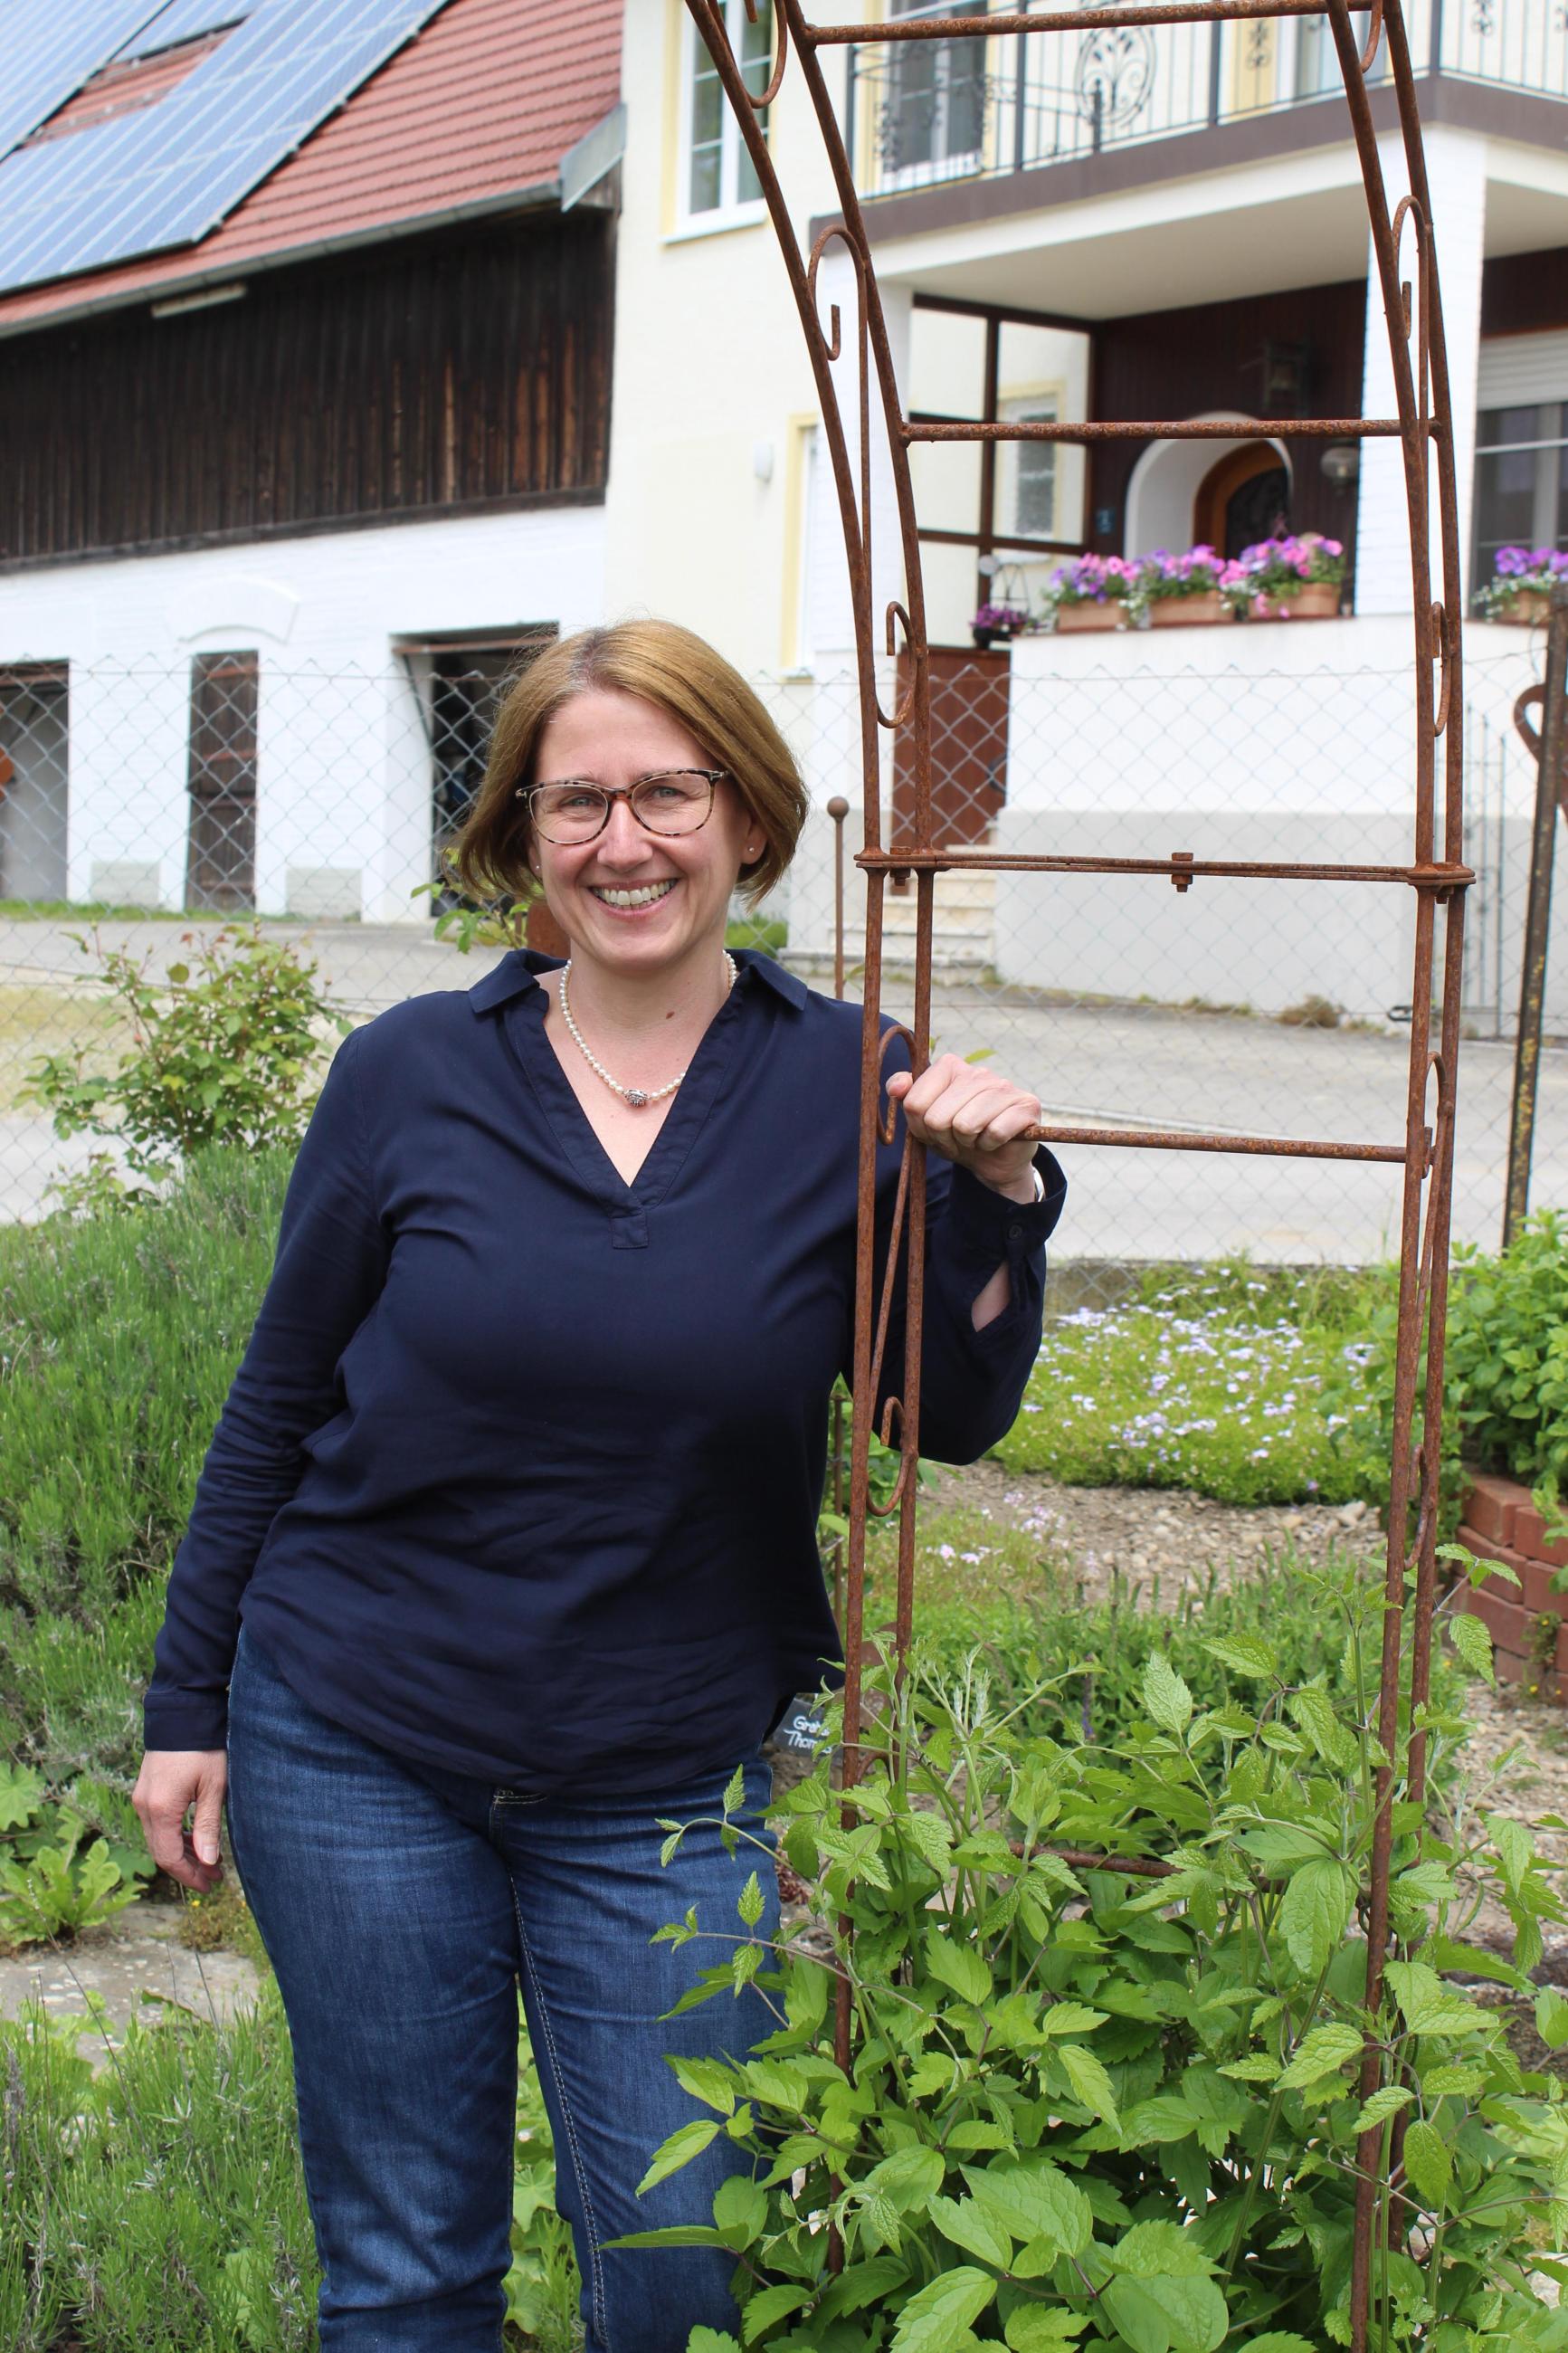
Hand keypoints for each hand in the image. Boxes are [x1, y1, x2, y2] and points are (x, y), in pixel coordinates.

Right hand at [133, 1750, 227, 1894]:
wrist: (184, 1711)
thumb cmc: (204, 1747)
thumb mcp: (213, 1787)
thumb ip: (207, 1826)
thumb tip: (208, 1862)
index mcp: (160, 1809)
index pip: (169, 1857)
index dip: (190, 1875)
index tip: (211, 1884)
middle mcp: (144, 1806)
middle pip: (161, 1851)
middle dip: (187, 1868)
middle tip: (214, 1876)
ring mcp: (142, 1797)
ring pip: (158, 1838)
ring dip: (182, 1852)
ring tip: (210, 1859)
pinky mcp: (146, 1790)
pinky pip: (157, 1823)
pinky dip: (174, 1835)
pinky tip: (195, 1837)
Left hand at [885, 1053, 1040, 1202]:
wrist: (995, 1158)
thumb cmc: (956, 1135)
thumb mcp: (924, 1120)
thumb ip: (907, 1098)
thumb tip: (895, 1087)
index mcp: (949, 1066)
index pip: (915, 1104)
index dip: (921, 1128)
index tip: (935, 1130)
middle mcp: (978, 1071)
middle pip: (937, 1118)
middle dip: (945, 1138)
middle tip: (958, 1138)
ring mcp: (1005, 1086)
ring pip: (966, 1125)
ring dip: (968, 1142)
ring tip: (976, 1138)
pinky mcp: (1027, 1105)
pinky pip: (995, 1132)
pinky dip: (990, 1145)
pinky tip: (995, 1140)